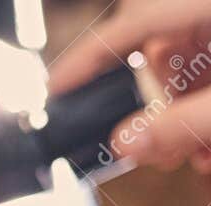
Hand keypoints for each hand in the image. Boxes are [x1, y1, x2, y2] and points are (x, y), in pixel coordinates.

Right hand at [47, 0, 210, 169]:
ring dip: (180, 112)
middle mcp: (204, 6)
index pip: (123, 28)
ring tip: (194, 149)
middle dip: (149, 106)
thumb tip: (124, 145)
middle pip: (154, 52)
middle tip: (149, 144)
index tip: (52, 90)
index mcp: (200, 4)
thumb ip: (178, 126)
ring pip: (183, 64)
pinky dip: (200, 103)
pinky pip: (205, 66)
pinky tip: (207, 137)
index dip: (82, 62)